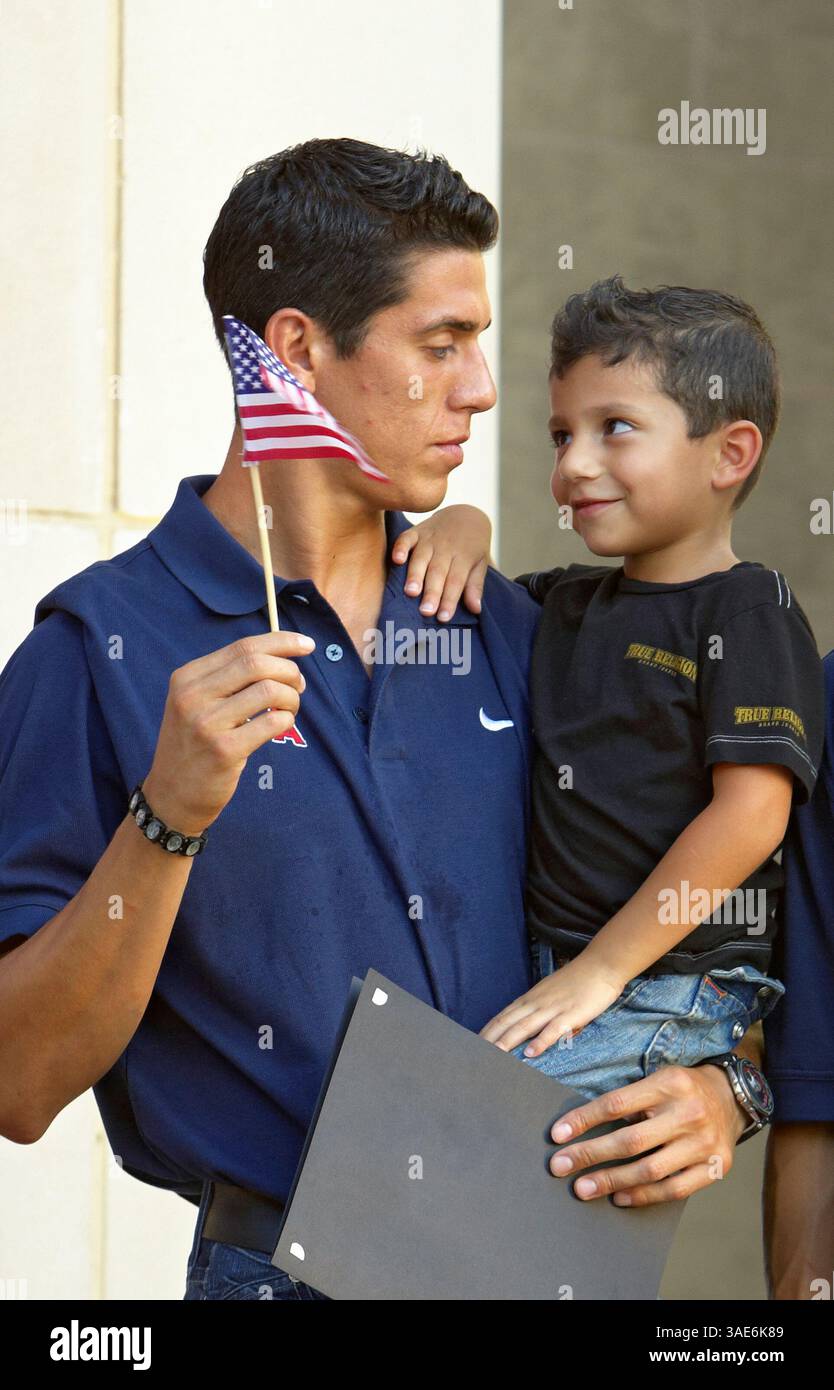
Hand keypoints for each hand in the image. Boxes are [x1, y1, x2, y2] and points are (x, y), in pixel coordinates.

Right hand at [143, 630, 314, 833]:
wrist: (172, 795)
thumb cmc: (195, 745)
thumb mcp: (196, 703)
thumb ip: (229, 679)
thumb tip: (281, 656)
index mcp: (187, 677)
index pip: (243, 647)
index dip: (281, 641)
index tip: (307, 645)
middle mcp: (192, 696)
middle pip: (256, 663)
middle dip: (289, 670)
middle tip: (299, 685)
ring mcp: (207, 723)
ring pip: (269, 690)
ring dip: (291, 697)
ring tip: (289, 709)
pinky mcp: (224, 750)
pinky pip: (272, 723)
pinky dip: (287, 720)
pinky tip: (281, 726)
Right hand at [390, 504, 491, 620]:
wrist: (466, 514)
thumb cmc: (472, 546)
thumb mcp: (480, 563)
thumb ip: (475, 586)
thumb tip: (476, 609)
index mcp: (463, 557)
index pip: (456, 581)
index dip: (449, 600)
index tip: (443, 617)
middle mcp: (446, 547)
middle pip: (438, 572)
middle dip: (432, 592)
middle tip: (426, 611)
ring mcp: (430, 538)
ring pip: (421, 558)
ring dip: (415, 574)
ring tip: (411, 592)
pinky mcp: (416, 531)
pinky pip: (406, 538)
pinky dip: (400, 547)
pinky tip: (396, 560)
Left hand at [479, 956, 623, 1054]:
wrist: (601, 965)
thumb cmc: (577, 982)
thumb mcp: (552, 996)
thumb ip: (540, 1013)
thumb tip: (531, 1035)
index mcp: (530, 999)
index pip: (503, 1016)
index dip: (487, 1030)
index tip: (473, 1043)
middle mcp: (536, 1003)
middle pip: (508, 1022)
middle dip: (490, 1039)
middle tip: (475, 1054)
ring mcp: (553, 1008)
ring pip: (524, 1026)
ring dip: (507, 1042)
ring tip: (493, 1056)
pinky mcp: (571, 1014)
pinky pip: (553, 1029)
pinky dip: (541, 1041)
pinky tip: (531, 1054)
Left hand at [545, 1062, 746, 1205]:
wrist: (733, 1098)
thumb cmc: (682, 1089)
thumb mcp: (658, 1079)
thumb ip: (629, 1100)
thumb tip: (581, 1126)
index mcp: (668, 1084)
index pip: (617, 1104)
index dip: (584, 1120)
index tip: (557, 1135)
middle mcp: (687, 1113)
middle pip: (630, 1141)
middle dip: (590, 1155)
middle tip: (559, 1166)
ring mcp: (703, 1144)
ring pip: (649, 1170)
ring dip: (611, 1181)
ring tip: (582, 1188)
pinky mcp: (715, 1168)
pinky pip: (674, 1189)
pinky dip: (643, 1196)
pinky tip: (619, 1198)